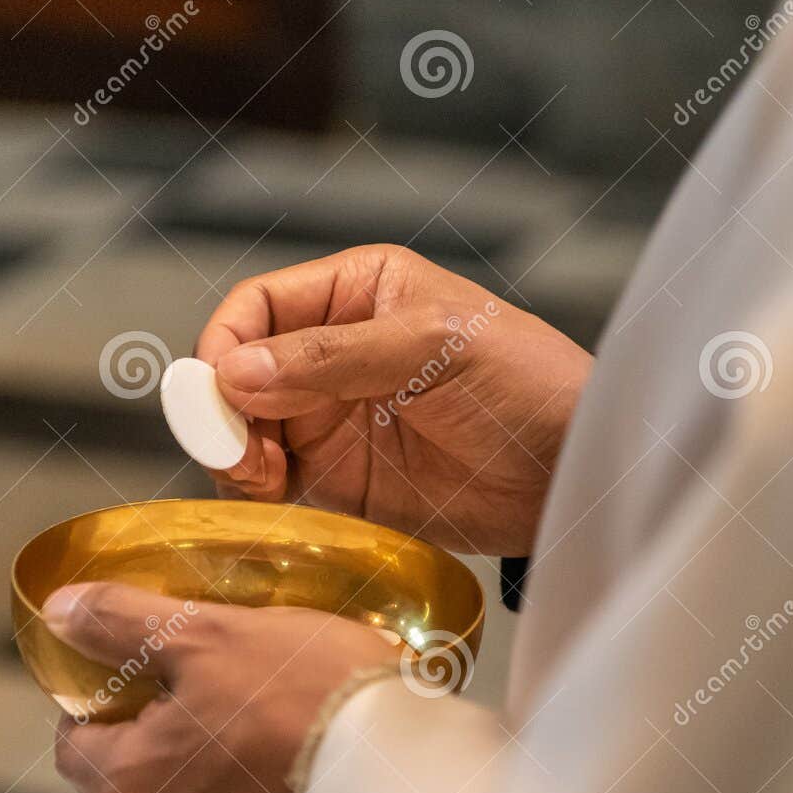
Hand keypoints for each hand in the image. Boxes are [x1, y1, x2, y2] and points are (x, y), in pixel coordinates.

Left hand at [42, 582, 397, 792]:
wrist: (409, 781)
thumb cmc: (306, 697)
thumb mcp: (214, 634)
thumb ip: (128, 623)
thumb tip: (61, 610)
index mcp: (130, 784)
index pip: (74, 750)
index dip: (100, 710)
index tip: (141, 684)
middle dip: (149, 777)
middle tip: (206, 727)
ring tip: (264, 764)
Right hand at [196, 244, 591, 554]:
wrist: (572, 470)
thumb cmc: (526, 384)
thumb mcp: (432, 348)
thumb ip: (333, 357)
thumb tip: (235, 373)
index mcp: (357, 294)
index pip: (259, 307)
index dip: (227, 345)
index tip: (220, 391)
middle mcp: (334, 353)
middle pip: (240, 373)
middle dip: (223, 409)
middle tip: (241, 451)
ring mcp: (336, 418)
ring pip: (247, 430)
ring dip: (236, 454)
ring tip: (262, 478)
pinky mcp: (345, 480)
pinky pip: (277, 482)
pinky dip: (258, 491)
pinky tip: (273, 498)